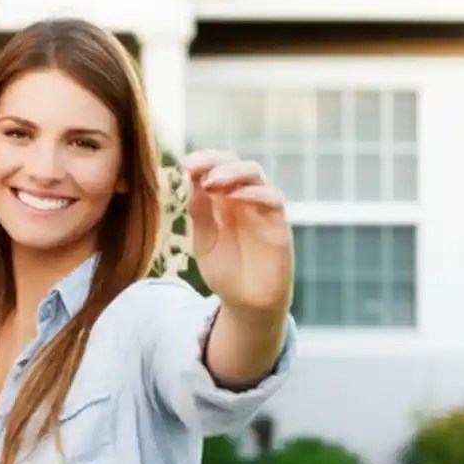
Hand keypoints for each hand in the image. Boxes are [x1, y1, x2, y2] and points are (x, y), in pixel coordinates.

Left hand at [181, 149, 293, 314]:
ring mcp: (262, 210)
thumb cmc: (225, 272)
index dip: (203, 159)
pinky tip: (235, 198)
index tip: (185, 164)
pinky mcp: (279, 225)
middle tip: (196, 169)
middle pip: (236, 163)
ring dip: (233, 172)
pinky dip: (254, 193)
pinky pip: (274, 199)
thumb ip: (201, 213)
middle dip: (216, 160)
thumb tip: (192, 180)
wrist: (247, 305)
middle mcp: (243, 200)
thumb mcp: (204, 242)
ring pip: (256, 174)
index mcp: (222, 201)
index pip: (216, 167)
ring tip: (212, 182)